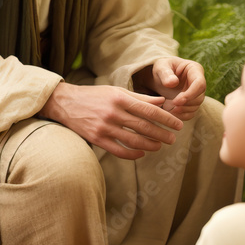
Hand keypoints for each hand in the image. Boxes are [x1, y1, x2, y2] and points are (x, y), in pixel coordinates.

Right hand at [39, 82, 183, 159]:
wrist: (66, 103)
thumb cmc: (95, 95)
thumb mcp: (116, 91)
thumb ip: (139, 97)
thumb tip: (161, 101)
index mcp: (120, 98)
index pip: (149, 109)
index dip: (166, 118)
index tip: (178, 124)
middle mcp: (113, 112)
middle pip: (144, 126)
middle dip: (162, 133)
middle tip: (173, 138)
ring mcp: (104, 127)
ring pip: (133, 140)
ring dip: (150, 144)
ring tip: (160, 145)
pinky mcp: (97, 139)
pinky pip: (119, 150)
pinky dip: (132, 153)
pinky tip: (142, 152)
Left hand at [136, 57, 205, 120]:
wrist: (160, 75)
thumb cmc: (162, 67)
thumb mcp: (161, 67)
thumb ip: (166, 73)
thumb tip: (173, 82)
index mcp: (195, 69)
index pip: (200, 84)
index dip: (190, 94)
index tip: (176, 101)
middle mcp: (199, 82)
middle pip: (200, 97)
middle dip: (185, 104)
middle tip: (169, 106)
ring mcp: (196, 93)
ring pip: (196, 106)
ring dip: (182, 110)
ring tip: (167, 108)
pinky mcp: (192, 102)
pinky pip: (191, 112)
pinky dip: (181, 115)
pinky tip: (170, 113)